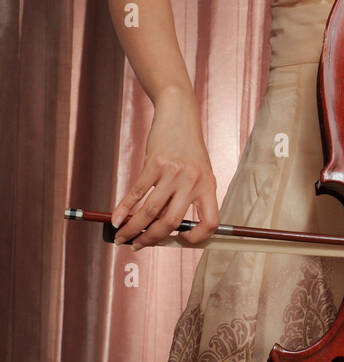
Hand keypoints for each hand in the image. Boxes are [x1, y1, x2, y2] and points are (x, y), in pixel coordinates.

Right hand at [111, 87, 218, 249]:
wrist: (179, 114)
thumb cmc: (189, 147)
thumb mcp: (199, 172)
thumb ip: (188, 197)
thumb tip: (166, 229)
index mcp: (208, 186)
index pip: (210, 223)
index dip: (197, 238)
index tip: (180, 240)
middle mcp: (192, 181)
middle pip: (171, 222)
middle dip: (151, 239)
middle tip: (138, 246)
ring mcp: (172, 172)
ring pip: (149, 211)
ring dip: (133, 229)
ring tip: (123, 238)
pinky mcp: (153, 163)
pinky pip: (136, 193)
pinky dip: (123, 209)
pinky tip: (116, 220)